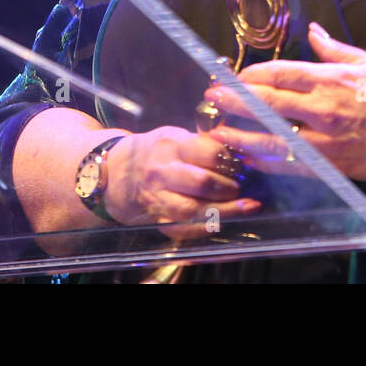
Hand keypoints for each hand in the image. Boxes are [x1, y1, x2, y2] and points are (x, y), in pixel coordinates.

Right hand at [103, 126, 260, 239]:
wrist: (119, 171)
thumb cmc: (158, 151)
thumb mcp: (176, 136)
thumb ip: (203, 142)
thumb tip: (240, 148)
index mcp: (171, 146)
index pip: (207, 152)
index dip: (230, 160)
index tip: (241, 164)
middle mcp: (162, 172)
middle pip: (202, 183)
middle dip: (228, 188)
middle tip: (242, 188)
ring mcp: (157, 198)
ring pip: (193, 210)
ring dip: (224, 211)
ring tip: (246, 207)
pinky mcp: (156, 218)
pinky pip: (182, 229)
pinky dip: (205, 229)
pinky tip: (222, 223)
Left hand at [207, 22, 365, 183]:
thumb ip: (335, 49)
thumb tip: (312, 30)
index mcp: (333, 79)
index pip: (280, 73)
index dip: (251, 75)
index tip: (233, 76)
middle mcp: (325, 109)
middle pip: (267, 102)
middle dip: (235, 100)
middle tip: (211, 97)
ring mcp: (327, 141)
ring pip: (272, 137)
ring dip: (241, 133)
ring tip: (218, 130)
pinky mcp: (333, 167)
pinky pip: (290, 165)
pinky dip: (266, 160)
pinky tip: (249, 157)